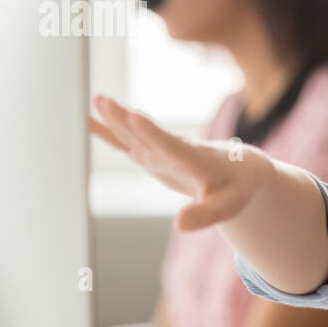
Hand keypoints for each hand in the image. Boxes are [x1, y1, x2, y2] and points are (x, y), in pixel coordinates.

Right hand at [90, 94, 272, 231]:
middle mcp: (174, 151)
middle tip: (104, 101)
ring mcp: (160, 151)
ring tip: (96, 100)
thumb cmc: (234, 189)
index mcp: (194, 160)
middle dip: (125, 119)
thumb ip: (204, 215)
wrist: (237, 170)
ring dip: (115, 118)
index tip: (134, 115)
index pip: (171, 146)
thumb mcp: (226, 206)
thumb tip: (179, 226)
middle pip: (146, 134)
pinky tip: (89, 118)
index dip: (152, 132)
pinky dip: (109, 131)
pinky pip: (127, 141)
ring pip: (134, 134)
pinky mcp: (152, 154)